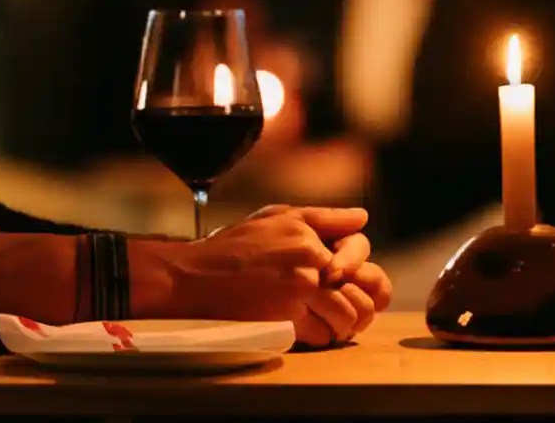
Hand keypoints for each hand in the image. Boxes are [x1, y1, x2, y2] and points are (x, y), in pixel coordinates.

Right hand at [136, 206, 388, 346]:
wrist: (192, 277)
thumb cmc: (234, 247)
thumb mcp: (278, 218)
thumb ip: (324, 218)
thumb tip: (362, 217)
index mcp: (309, 235)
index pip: (360, 249)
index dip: (359, 266)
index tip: (345, 277)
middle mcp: (308, 261)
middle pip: (359, 288)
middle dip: (358, 302)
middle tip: (348, 309)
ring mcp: (298, 291)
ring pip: (346, 315)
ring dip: (341, 324)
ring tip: (330, 323)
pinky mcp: (286, 318)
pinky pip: (322, 335)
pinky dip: (320, 337)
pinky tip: (308, 330)